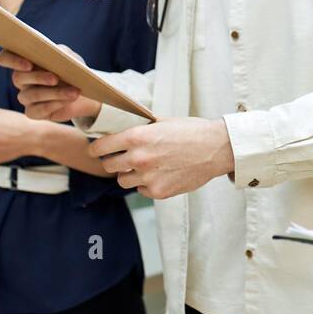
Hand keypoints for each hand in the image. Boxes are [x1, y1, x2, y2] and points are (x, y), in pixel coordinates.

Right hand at [0, 47, 101, 122]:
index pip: (6, 58)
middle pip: (17, 78)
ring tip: (74, 91)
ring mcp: (25, 96)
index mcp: (24, 61)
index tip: (29, 64)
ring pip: (30, 95)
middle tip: (56, 78)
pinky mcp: (33, 112)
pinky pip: (38, 110)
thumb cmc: (72, 70)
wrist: (84, 91)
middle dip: (38, 77)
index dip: (12, 60)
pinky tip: (69, 99)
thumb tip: (56, 55)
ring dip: (54, 93)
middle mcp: (21, 79)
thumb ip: (62, 53)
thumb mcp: (70, 58)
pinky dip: (56, 104)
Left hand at [89, 117, 233, 199]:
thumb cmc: (192, 131)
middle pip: (108, 166)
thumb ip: (141, 128)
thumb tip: (124, 128)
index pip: (101, 147)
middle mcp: (139, 158)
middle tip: (120, 159)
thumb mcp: (163, 121)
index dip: (96, 149)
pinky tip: (159, 174)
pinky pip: (141, 190)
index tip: (96, 151)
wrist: (216, 149)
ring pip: (123, 180)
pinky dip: (145, 184)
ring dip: (128, 174)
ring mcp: (148, 177)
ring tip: (143, 168)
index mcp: (137, 137)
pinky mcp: (159, 191)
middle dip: (112, 161)